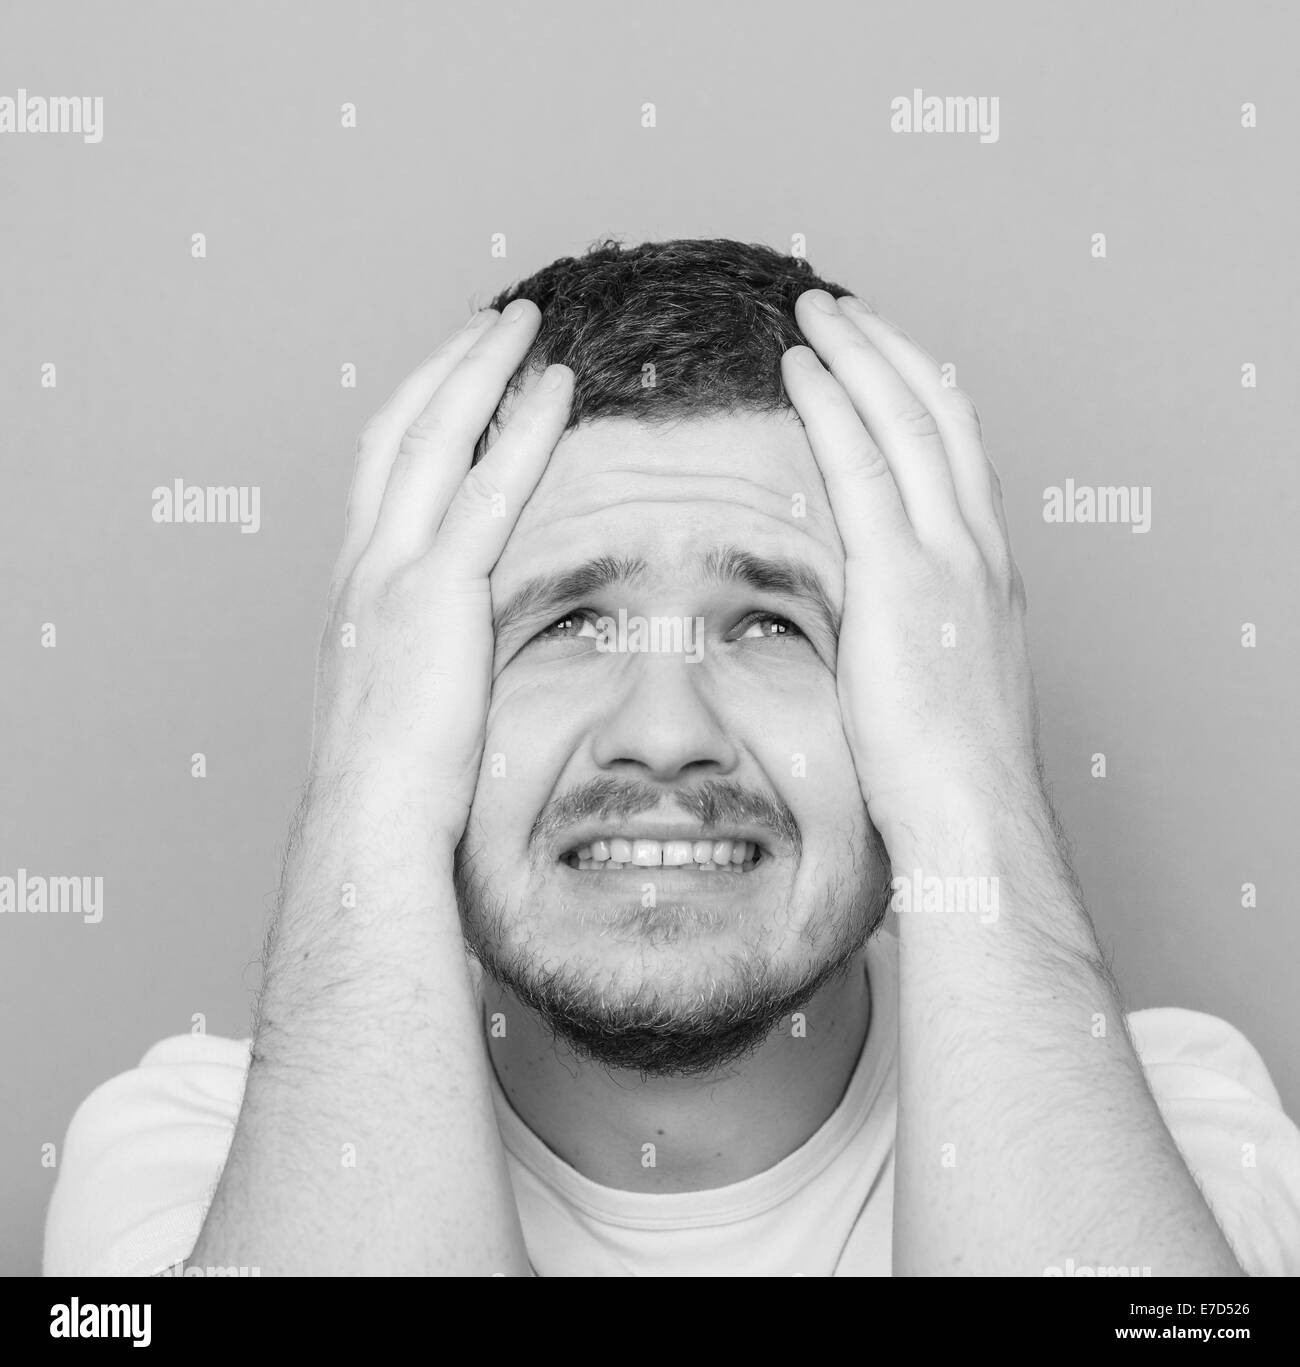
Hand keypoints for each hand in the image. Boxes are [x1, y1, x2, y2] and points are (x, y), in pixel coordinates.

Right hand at [310, 300, 571, 844]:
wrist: (367, 825)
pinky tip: (556, 387)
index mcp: (355, 589)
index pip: (384, 473)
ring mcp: (392, 573)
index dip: (420, 412)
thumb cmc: (391, 787)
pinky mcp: (436, 596)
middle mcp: (363, 564)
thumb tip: (457, 657)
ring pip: (434, 437)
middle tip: (491, 323)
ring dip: (480, 370)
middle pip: (398, 430)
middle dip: (445, 367)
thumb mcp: (400, 702)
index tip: (459, 377)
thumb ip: (424, 657)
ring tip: (524, 323)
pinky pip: (487, 492)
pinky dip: (522, 431)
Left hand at [781, 291, 1042, 852]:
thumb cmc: (949, 768)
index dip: (916, 389)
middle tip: (842, 308)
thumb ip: (915, 626)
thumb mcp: (943, 677)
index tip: (878, 357)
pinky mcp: (903, 581)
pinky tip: (799, 370)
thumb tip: (871, 618)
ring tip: (815, 314)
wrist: (973, 812)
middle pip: (941, 411)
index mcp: (988, 567)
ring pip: (908, 419)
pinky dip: (832, 408)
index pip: (958, 449)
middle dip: (889, 349)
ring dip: (859, 355)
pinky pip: (862, 468)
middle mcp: (978, 546)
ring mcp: (948, 557)